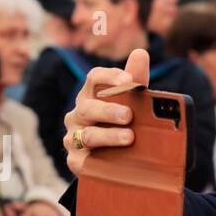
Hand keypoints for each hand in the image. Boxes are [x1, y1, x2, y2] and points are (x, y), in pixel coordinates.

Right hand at [63, 49, 148, 178]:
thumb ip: (136, 80)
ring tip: (129, 137)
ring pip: (87, 135)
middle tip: (129, 115)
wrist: (110, 162)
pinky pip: (82, 161)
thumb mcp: (130, 104)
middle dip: (109, 110)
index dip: (110, 76)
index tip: (129, 80)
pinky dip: (97, 161)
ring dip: (108, 135)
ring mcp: (74, 138)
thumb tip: (141, 52)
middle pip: (88, 107)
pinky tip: (113, 163)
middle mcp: (78, 115)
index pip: (94, 78)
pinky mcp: (76, 161)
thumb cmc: (120, 125)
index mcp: (90, 96)